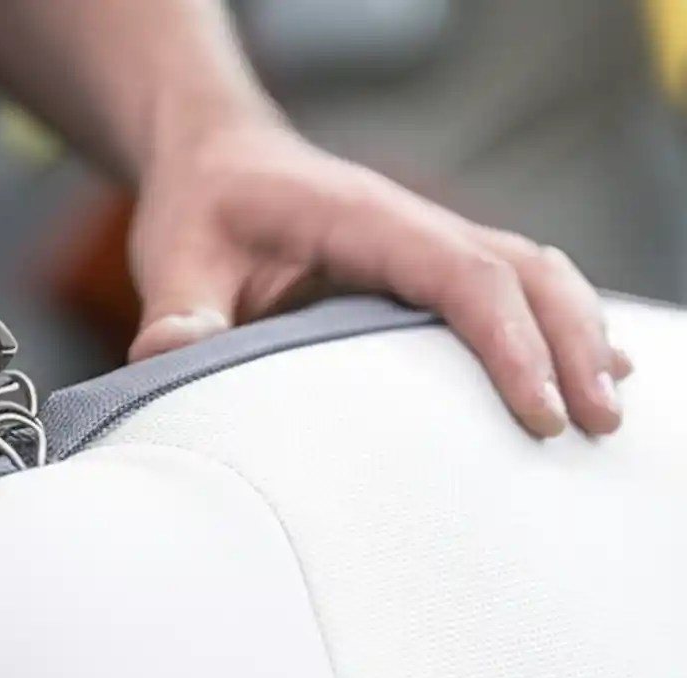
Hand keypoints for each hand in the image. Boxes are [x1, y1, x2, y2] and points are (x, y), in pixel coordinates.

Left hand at [128, 126, 631, 436]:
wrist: (213, 157)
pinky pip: (510, 280)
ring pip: (533, 270)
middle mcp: (408, 222)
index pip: (461, 271)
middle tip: (598, 424)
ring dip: (576, 331)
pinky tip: (579, 367)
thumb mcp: (175, 256)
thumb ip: (178, 311)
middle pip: (524, 267)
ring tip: (605, 409)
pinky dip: (552, 320)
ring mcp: (423, 237)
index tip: (539, 411)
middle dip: (570, 342)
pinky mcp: (423, 259)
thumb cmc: (200, 205)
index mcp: (361, 218)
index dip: (510, 340)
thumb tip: (168, 358)